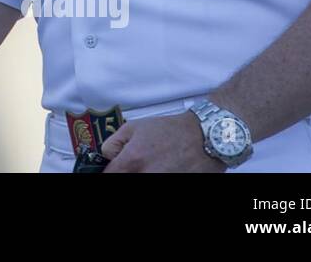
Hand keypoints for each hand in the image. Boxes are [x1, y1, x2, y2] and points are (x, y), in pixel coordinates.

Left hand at [100, 112, 225, 171]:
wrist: (204, 137)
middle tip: (135, 164)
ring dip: (142, 173)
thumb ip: (114, 143)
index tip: (111, 170)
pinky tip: (163, 168)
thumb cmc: (169, 130)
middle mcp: (146, 175)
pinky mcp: (175, 184)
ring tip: (152, 164)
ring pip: (141, 182)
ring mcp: (163, 181)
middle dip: (127, 172)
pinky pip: (160, 181)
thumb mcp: (134, 127)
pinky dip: (158, 174)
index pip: (109, 175)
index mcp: (133, 160)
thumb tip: (106, 157)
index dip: (108, 172)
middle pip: (126, 179)